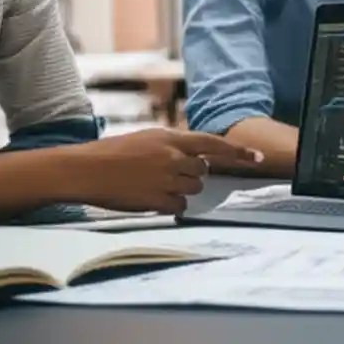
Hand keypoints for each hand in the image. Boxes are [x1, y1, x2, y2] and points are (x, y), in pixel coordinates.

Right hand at [72, 128, 263, 214]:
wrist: (84, 169)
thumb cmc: (111, 154)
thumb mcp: (146, 139)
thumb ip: (171, 146)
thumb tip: (192, 158)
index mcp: (169, 137)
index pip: (213, 143)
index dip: (238, 151)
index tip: (258, 158)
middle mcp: (172, 156)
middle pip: (202, 171)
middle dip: (190, 175)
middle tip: (165, 175)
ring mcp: (165, 178)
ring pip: (192, 189)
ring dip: (178, 190)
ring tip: (151, 184)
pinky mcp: (157, 199)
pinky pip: (178, 207)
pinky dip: (169, 205)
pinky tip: (148, 197)